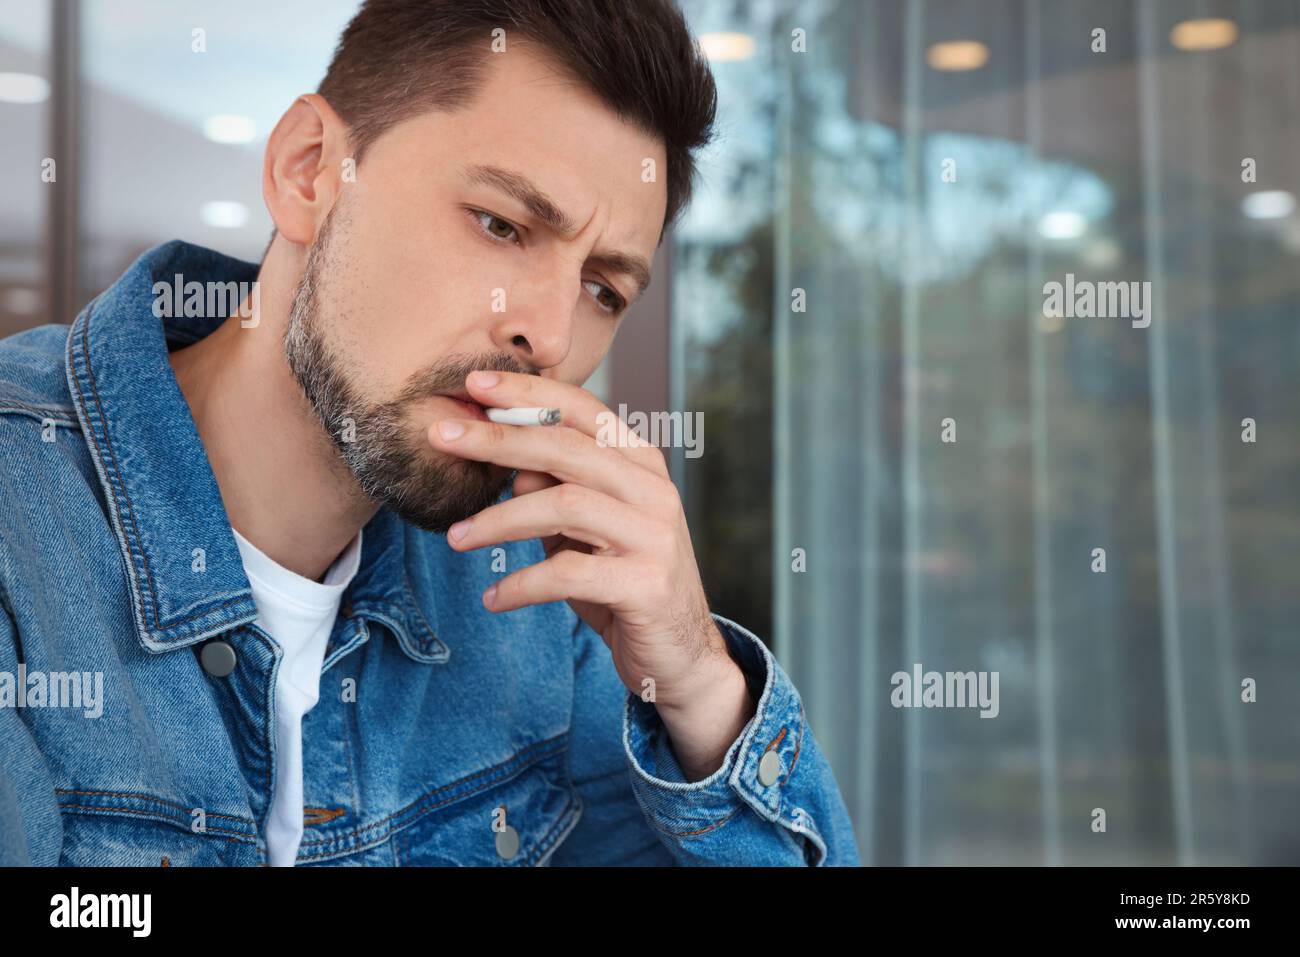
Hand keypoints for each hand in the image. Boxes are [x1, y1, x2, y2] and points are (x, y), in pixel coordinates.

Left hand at [427, 370, 754, 778]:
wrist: (680, 654)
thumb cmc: (624, 583)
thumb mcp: (586, 532)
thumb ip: (557, 493)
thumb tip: (511, 464)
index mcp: (640, 466)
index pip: (583, 411)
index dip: (529, 392)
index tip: (475, 383)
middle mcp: (653, 491)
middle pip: (567, 449)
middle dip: (499, 438)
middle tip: (442, 436)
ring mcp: (655, 537)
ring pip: (564, 505)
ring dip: (499, 519)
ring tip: (455, 538)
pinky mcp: (647, 585)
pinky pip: (569, 573)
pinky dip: (522, 584)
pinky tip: (493, 598)